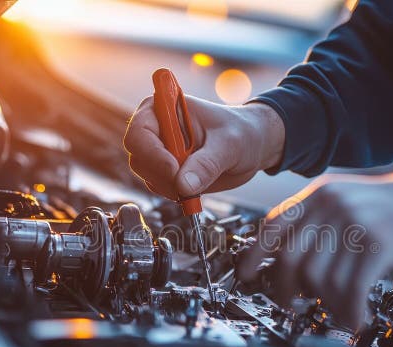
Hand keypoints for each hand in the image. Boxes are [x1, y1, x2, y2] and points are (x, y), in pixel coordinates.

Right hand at [124, 96, 283, 198]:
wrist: (252, 145)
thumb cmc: (242, 132)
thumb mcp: (230, 144)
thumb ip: (207, 163)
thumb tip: (183, 185)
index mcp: (167, 108)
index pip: (140, 131)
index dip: (152, 153)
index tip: (174, 169)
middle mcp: (158, 128)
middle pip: (139, 156)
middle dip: (162, 175)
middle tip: (189, 184)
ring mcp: (161, 151)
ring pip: (147, 175)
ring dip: (169, 187)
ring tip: (199, 182)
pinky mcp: (167, 170)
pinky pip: (159, 187)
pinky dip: (174, 193)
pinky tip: (194, 189)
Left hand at [237, 168, 392, 326]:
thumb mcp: (351, 204)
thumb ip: (320, 226)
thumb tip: (291, 268)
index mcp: (319, 194)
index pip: (272, 225)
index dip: (253, 255)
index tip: (246, 278)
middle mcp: (332, 206)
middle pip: (291, 259)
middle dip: (288, 291)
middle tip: (296, 306)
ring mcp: (356, 222)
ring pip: (320, 278)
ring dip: (327, 305)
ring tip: (339, 314)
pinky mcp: (380, 243)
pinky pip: (351, 288)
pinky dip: (350, 311)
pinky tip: (356, 319)